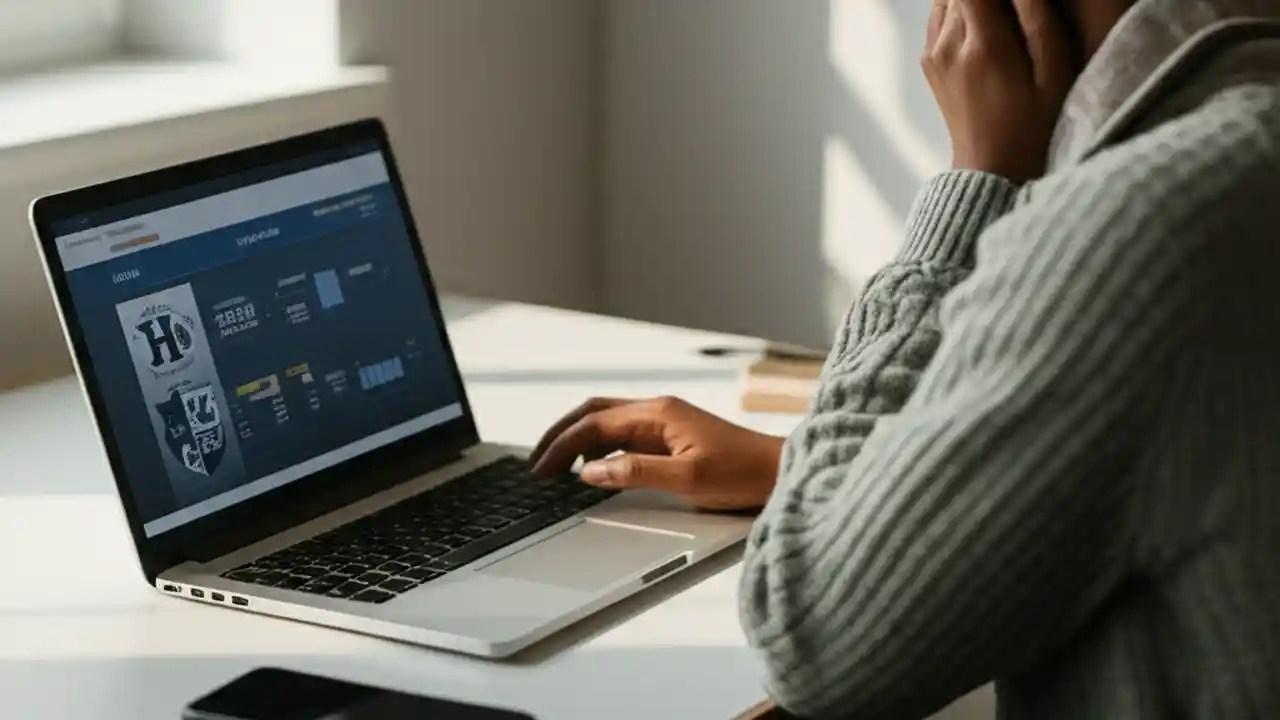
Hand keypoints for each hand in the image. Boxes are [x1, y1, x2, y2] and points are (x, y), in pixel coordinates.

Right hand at [530, 397, 784, 510]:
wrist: (779, 472)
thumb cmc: (742, 473)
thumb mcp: (686, 480)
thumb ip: (634, 473)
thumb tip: (590, 472)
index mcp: (658, 413)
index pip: (594, 424)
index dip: (562, 446)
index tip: (541, 469)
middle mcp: (658, 410)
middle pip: (594, 413)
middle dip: (560, 435)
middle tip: (536, 463)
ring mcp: (664, 422)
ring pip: (607, 422)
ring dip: (578, 440)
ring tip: (557, 468)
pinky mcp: (671, 436)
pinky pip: (624, 436)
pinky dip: (599, 448)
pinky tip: (594, 469)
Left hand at [924, 0, 1079, 181]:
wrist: (991, 165)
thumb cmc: (1033, 121)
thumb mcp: (1052, 71)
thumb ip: (1037, 17)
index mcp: (983, 46)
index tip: (1016, 3)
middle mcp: (948, 46)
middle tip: (1013, 13)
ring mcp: (933, 54)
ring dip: (972, 0)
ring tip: (1000, 16)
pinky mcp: (928, 61)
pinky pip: (939, 16)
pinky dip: (958, 10)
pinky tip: (984, 25)